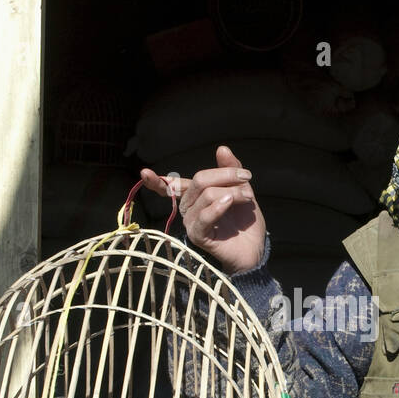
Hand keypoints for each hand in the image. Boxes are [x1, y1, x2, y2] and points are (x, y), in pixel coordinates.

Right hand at [139, 145, 265, 274]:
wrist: (255, 249)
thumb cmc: (245, 222)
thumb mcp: (241, 189)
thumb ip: (230, 169)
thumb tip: (221, 148)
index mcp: (195, 197)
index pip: (171, 187)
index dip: (156, 182)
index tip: (144, 172)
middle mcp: (188, 209)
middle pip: (199, 181)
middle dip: (225, 175)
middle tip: (246, 177)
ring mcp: (192, 223)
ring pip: (206, 195)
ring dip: (232, 191)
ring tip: (248, 197)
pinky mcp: (199, 236)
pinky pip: (204, 216)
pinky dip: (218, 206)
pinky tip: (229, 201)